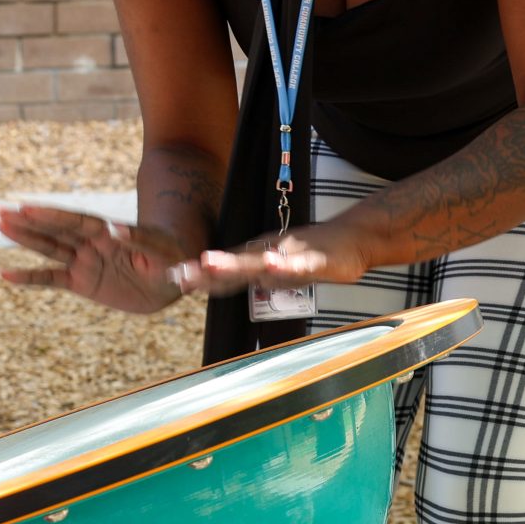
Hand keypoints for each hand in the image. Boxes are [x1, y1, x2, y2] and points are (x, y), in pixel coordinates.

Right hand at [0, 205, 185, 314]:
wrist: (175, 277)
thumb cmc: (176, 259)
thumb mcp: (166, 251)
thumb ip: (143, 241)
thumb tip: (118, 230)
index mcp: (111, 232)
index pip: (77, 222)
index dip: (53, 216)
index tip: (28, 207)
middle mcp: (93, 244)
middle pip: (56, 231)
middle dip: (30, 222)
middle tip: (1, 210)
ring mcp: (85, 261)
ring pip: (49, 248)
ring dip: (25, 238)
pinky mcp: (83, 283)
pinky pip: (52, 279)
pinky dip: (29, 278)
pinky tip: (5, 274)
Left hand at [169, 222, 374, 295]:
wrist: (352, 239)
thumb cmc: (311, 255)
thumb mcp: (275, 269)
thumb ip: (252, 277)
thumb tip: (220, 285)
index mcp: (257, 260)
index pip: (223, 272)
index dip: (199, 276)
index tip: (172, 278)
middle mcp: (268, 255)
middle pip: (232, 267)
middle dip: (204, 271)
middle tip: (179, 274)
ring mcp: (290, 256)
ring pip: (258, 263)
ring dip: (233, 264)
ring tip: (210, 264)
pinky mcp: (314, 260)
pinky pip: (296, 265)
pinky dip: (282, 266)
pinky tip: (269, 264)